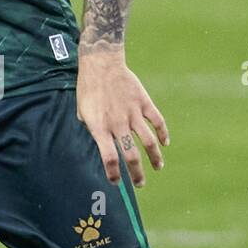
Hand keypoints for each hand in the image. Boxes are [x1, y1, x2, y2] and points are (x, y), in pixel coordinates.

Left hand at [77, 52, 168, 187]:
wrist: (101, 64)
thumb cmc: (88, 89)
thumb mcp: (82, 112)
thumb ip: (92, 129)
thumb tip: (102, 143)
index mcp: (100, 128)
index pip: (109, 158)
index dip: (113, 174)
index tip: (116, 182)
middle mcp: (117, 124)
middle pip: (131, 155)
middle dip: (137, 174)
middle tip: (140, 183)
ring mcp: (132, 113)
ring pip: (149, 142)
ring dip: (155, 158)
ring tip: (157, 167)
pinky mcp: (143, 102)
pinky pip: (157, 121)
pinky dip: (163, 133)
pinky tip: (165, 143)